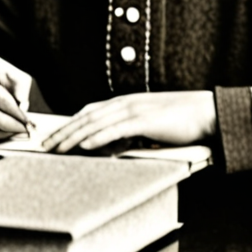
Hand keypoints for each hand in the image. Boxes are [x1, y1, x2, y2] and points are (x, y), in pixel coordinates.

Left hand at [40, 91, 216, 153]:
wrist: (206, 113)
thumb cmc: (180, 121)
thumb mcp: (148, 126)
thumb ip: (128, 132)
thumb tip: (109, 148)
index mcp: (125, 102)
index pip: (89, 112)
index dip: (69, 123)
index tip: (53, 136)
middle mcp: (125, 103)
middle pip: (87, 117)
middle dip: (64, 131)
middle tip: (45, 145)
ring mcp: (135, 109)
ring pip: (96, 123)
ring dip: (74, 136)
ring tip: (58, 148)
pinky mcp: (145, 120)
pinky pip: (116, 129)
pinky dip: (98, 137)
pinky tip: (85, 145)